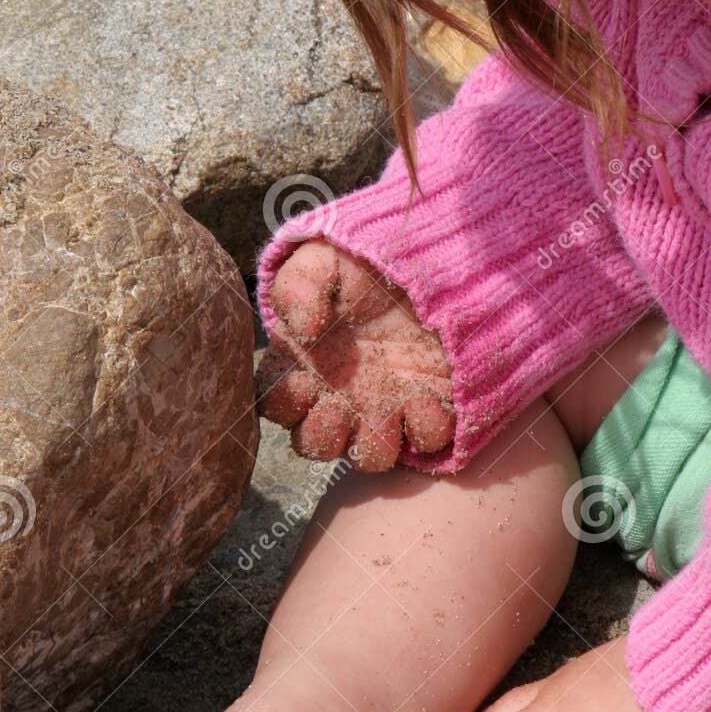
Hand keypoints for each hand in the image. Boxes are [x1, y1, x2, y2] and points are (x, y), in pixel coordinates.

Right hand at [259, 240, 454, 471]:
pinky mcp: (428, 407)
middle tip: (339, 407)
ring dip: (374, 444)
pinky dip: (426, 428)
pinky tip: (426, 398)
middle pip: (315, 445)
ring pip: (368, 456)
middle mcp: (340, 395)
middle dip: (323, 436)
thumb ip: (297, 290)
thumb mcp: (321, 260)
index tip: (303, 380)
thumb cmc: (364, 261)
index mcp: (304, 365)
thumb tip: (303, 333)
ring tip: (386, 410)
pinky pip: (425, 442)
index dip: (284, 403)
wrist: (434, 255)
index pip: (276, 404)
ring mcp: (385, 406)